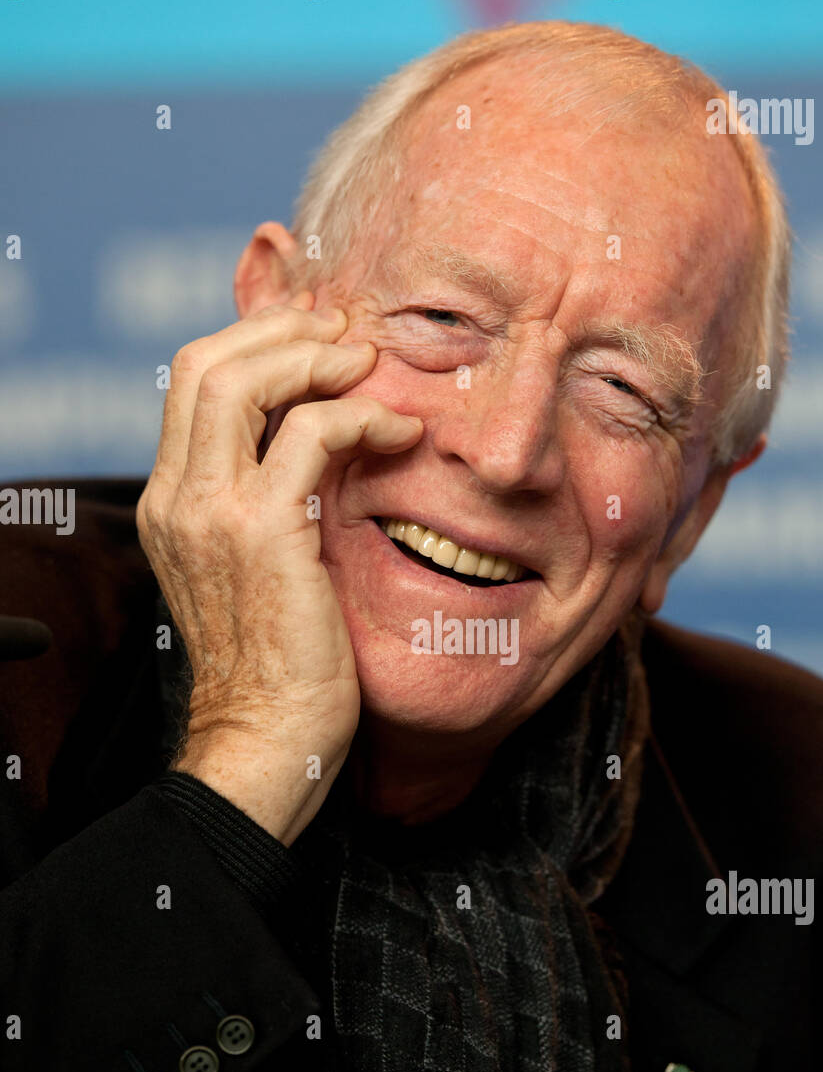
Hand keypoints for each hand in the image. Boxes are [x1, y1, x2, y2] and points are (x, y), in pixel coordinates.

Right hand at [136, 293, 421, 843]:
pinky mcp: (264, 532)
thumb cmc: (280, 667)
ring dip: (317, 357)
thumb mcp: (260, 572)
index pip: (193, 385)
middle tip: (348, 334)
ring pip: (244, 379)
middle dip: (282, 330)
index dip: (256, 344)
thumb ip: (268, 506)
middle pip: (205, 362)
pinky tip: (401, 433)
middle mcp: (177, 499)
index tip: (319, 342)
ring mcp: (212, 513)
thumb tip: (315, 453)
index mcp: (171, 504)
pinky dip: (361, 415)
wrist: (268, 740)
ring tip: (372, 366)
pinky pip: (313, 433)